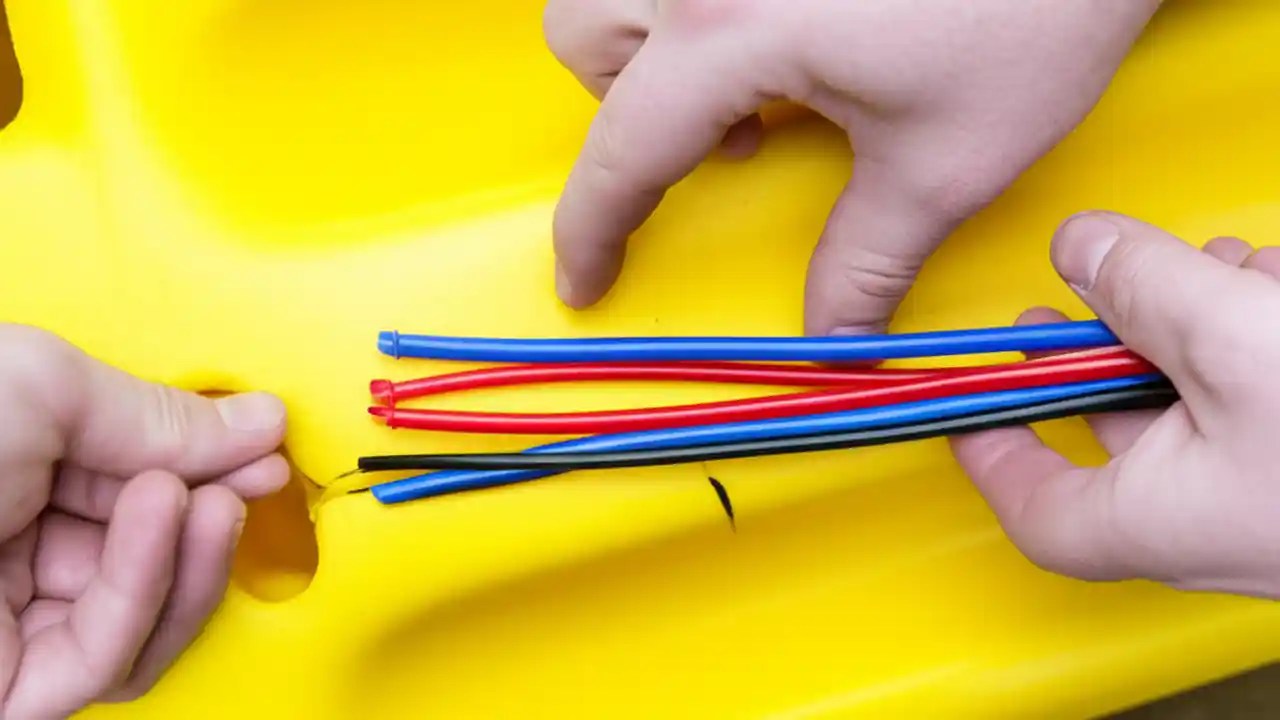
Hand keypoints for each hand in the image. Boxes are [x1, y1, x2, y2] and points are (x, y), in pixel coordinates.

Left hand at [0, 326, 287, 717]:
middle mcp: (6, 560)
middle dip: (208, 518)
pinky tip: (161, 516)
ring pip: (141, 625)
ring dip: (188, 558)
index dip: (206, 472)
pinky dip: (146, 589)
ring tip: (204, 495)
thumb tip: (253, 420)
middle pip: (147, 563)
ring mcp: (4, 632)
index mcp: (6, 484)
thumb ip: (153, 412)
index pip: (130, 492)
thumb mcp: (43, 389)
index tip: (260, 447)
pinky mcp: (3, 694)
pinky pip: (101, 660)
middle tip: (252, 476)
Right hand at [544, 0, 1159, 333]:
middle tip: (720, 147)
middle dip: (620, 111)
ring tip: (748, 81)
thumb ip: (864, 261)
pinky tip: (779, 23)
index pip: (622, 150)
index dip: (593, 230)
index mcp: (730, 26)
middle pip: (584, 39)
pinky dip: (691, 3)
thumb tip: (830, 334)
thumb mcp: (943, 161)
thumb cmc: (1036, 2)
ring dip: (647, 45)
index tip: (586, 276)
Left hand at [952, 213, 1279, 596]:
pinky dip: (1260, 330)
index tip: (961, 401)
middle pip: (1114, 426)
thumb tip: (1081, 250)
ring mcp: (1267, 485)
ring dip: (1200, 318)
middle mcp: (1210, 514)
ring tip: (1232, 272)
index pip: (1036, 510)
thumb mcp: (1235, 338)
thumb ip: (1142, 288)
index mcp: (1160, 520)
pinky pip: (1262, 386)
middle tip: (1099, 286)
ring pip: (1197, 393)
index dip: (987, 452)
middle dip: (1111, 340)